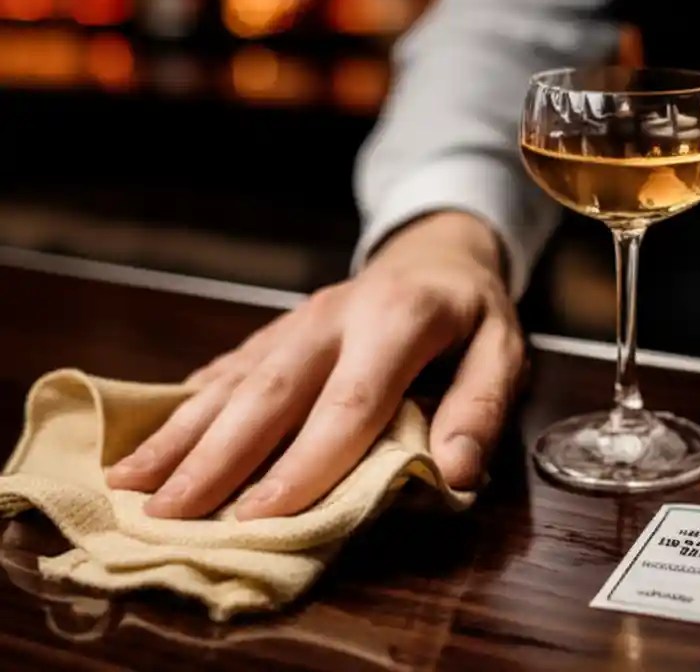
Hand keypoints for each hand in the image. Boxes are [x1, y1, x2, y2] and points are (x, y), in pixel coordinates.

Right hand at [106, 212, 522, 519]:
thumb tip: (456, 473)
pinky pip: (226, 367)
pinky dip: (185, 403)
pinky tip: (150, 437)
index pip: (349, 404)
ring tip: (128, 482)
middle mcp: (334, 318)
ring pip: (233, 380)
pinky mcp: (276, 330)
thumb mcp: (504, 352)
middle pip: (270, 393)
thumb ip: (481, 409)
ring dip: (180, 433)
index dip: (306, 463)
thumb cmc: (473, 314)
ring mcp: (297, 321)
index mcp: (397, 323)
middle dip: (215, 457)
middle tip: (166, 514)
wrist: (437, 251)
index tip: (260, 516)